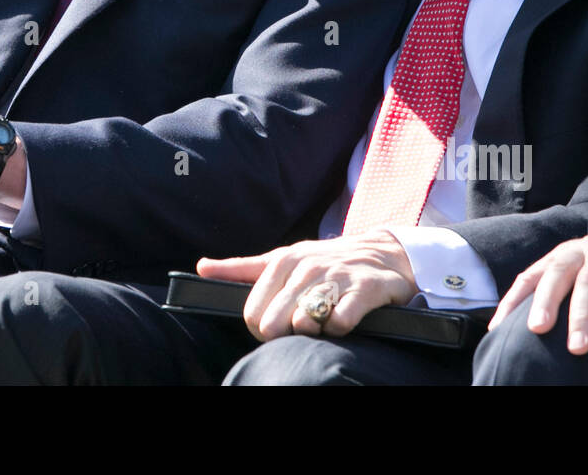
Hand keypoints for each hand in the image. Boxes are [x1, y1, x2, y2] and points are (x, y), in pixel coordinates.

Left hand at [196, 232, 417, 340]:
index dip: (260, 328)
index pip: (253, 312)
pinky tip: (345, 319)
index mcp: (283, 261)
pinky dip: (341, 328)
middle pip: (275, 322)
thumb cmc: (325, 262)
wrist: (386, 254)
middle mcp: (308, 266)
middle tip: (301, 326)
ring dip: (313, 330)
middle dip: (285, 333)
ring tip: (323, 321)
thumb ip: (241, 268)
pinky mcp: (366, 288)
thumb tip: (201, 267)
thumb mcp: (282, 260)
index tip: (275, 326)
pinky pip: (342, 322)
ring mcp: (337, 276)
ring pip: (306, 321)